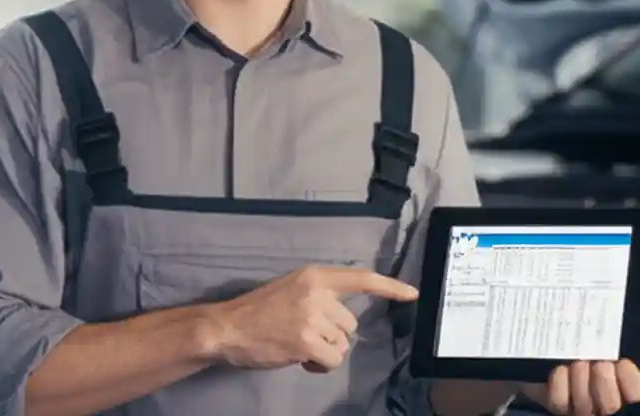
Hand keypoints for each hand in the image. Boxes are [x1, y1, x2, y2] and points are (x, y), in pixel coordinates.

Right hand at [200, 265, 417, 372]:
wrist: (227, 328)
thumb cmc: (257, 311)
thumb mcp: (291, 290)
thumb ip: (318, 296)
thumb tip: (344, 319)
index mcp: (313, 275)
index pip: (360, 278)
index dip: (389, 287)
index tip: (412, 294)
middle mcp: (316, 292)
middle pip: (350, 324)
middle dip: (332, 335)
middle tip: (303, 334)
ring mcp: (312, 317)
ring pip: (342, 344)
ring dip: (324, 351)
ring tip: (298, 345)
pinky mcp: (306, 341)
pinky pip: (331, 360)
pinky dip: (318, 365)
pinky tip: (299, 358)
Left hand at [519, 307, 639, 414]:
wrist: (545, 337)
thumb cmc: (588, 336)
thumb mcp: (619, 322)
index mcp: (622, 378)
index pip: (636, 392)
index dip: (630, 380)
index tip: (621, 361)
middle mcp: (602, 393)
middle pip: (611, 404)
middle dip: (602, 380)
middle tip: (595, 360)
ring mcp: (579, 400)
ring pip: (585, 406)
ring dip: (579, 380)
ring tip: (575, 360)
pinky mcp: (556, 400)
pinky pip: (560, 402)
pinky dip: (559, 384)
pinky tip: (559, 368)